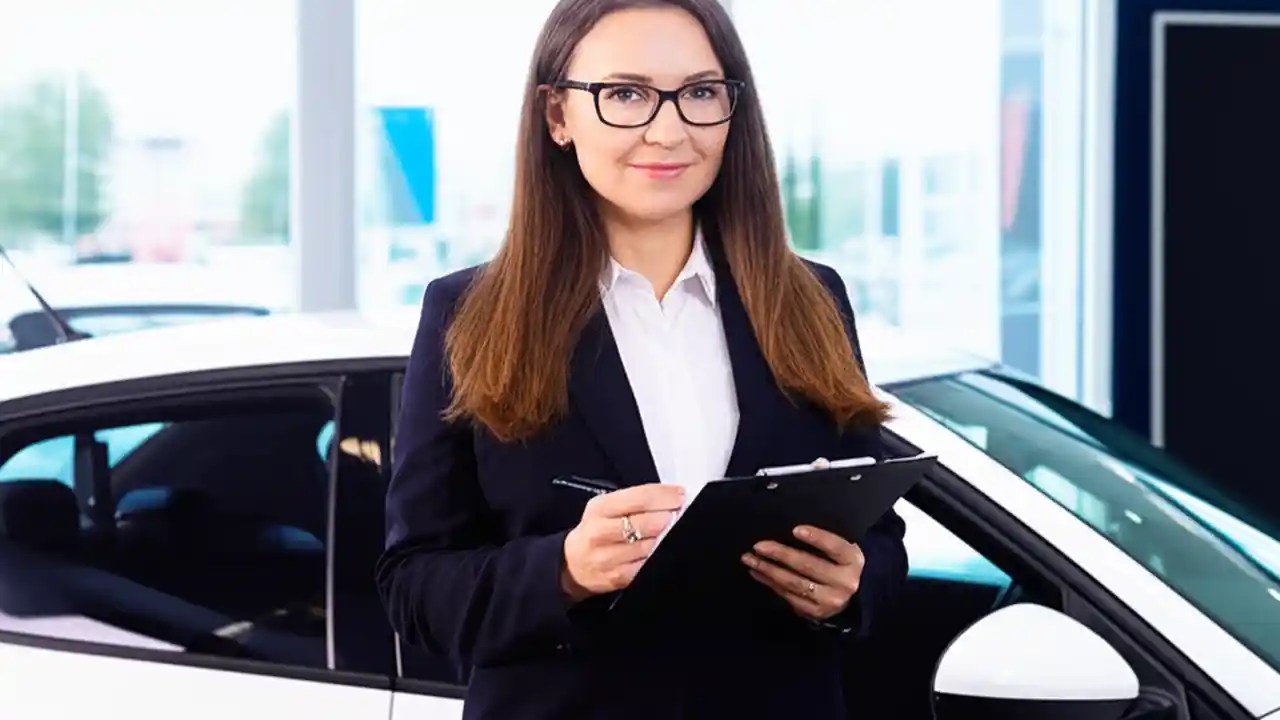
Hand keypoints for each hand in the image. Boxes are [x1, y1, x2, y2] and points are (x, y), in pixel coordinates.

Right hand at [561, 483, 683, 601]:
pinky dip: (658, 556)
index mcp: (599, 509)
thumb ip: (635, 500)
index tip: (680, 495)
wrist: (573, 564)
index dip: (664, 496)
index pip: (638, 498)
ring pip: (649, 546)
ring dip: (665, 538)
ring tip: (668, 531)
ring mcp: (608, 558)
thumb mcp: (606, 507)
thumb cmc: (596, 531)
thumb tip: (671, 498)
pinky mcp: (619, 577)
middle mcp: (600, 533)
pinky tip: (659, 550)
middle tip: (678, 513)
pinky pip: (647, 565)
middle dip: (668, 517)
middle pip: (645, 523)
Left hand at [741, 525, 864, 620]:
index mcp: (853, 560)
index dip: (816, 538)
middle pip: (808, 566)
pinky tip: (757, 573)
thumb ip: (824, 541)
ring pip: (795, 583)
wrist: (854, 597)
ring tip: (750, 559)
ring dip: (769, 570)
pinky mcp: (816, 612)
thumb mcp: (841, 550)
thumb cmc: (840, 563)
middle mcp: (845, 582)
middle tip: (758, 546)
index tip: (795, 530)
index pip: (835, 547)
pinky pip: (789, 596)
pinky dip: (771, 583)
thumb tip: (789, 529)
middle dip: (780, 554)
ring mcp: (830, 600)